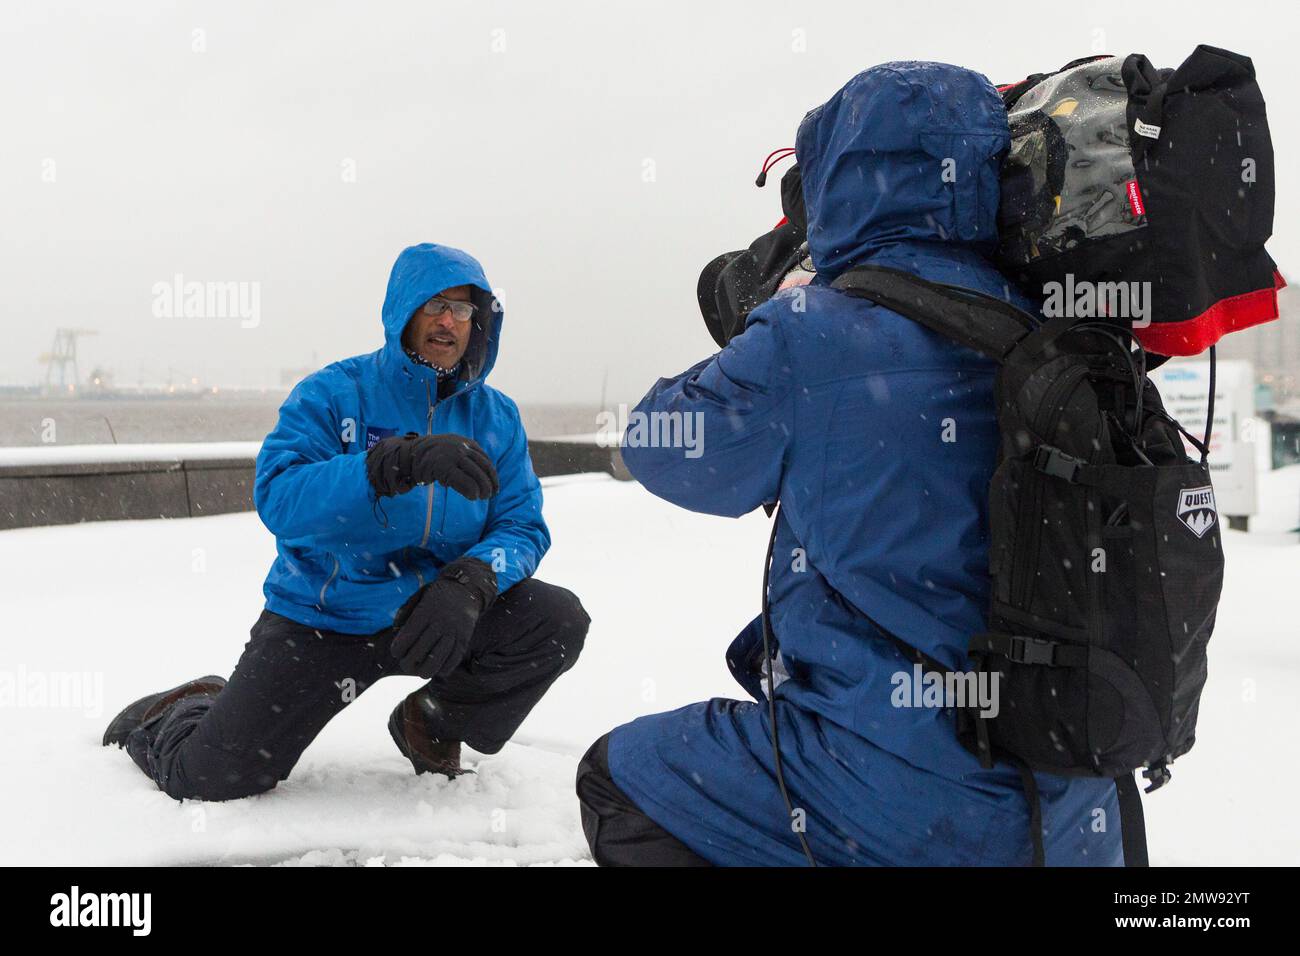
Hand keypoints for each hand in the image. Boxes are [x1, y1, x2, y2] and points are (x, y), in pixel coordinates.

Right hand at [366, 433, 499, 499]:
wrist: (409, 455)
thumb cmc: (431, 457)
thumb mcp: (452, 452)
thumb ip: (466, 459)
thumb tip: (483, 478)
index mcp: (466, 442)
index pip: (485, 460)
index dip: (492, 475)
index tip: (495, 486)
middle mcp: (462, 447)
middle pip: (483, 467)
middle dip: (489, 483)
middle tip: (490, 495)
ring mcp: (453, 456)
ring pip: (476, 475)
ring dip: (482, 488)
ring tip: (482, 497)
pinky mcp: (445, 466)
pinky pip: (464, 481)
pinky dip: (471, 490)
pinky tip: (472, 497)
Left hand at [390, 557, 497, 677]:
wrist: (466, 589)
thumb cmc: (436, 595)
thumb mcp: (417, 596)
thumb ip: (404, 613)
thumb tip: (396, 633)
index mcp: (426, 611)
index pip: (407, 637)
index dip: (398, 650)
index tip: (396, 652)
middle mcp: (440, 622)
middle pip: (419, 652)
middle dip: (408, 663)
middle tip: (405, 664)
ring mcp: (454, 632)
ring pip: (436, 660)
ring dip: (424, 670)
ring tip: (419, 670)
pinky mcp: (465, 639)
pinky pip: (453, 661)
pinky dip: (442, 669)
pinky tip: (436, 668)